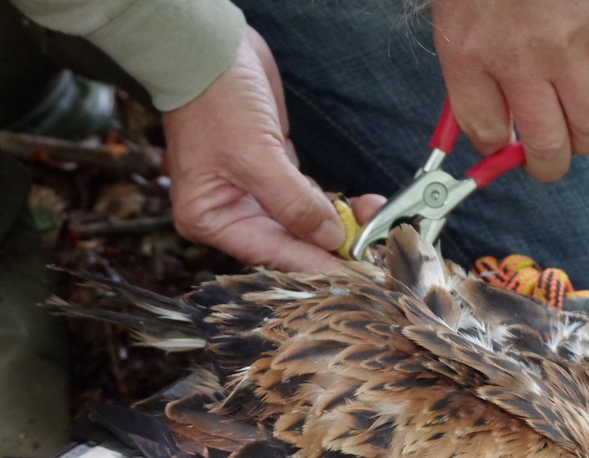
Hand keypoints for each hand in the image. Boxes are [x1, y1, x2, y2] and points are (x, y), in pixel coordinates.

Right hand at [161, 27, 383, 270]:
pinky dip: (336, 205)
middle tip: (374, 249)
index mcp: (212, 219)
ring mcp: (255, 195)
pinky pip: (310, 201)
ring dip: (342, 224)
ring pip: (305, 224)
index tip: (355, 277)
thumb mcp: (255, 153)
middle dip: (334, 245)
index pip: (272, 255)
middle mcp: (232, 213)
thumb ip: (293, 203)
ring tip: (376, 218)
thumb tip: (329, 238)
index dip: (316, 267)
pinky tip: (362, 205)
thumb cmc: (215, 98)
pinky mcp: (276, 175)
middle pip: (290, 246)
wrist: (212, 49)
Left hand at [431, 0, 588, 182]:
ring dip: (587, 140)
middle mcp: (516, 58)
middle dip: (547, 166)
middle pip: (542, 145)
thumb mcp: (457, 13)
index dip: (495, 150)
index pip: (483, 132)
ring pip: (588, 126)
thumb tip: (494, 119)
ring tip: (582, 133)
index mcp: (467, 52)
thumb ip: (473, 60)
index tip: (504, 148)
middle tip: (549, 162)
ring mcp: (565, 43)